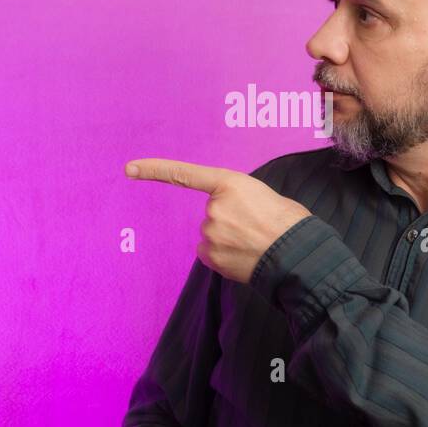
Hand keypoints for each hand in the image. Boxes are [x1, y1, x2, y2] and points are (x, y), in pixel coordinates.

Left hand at [125, 158, 313, 282]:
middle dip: (230, 221)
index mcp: (230, 183)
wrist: (298, 257)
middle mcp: (214, 207)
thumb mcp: (267, 197)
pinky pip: (212, 254)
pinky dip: (225, 256)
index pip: (184, 174)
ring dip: (228, 240)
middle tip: (256, 228)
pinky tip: (246, 257)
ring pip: (212, 236)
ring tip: (255, 244)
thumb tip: (237, 215)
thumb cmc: (291, 224)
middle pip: (212, 214)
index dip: (155, 170)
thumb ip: (241, 200)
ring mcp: (209, 233)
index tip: (129, 169)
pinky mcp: (210, 257)